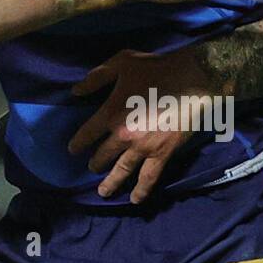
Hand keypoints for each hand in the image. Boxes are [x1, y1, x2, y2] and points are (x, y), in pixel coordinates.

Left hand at [67, 47, 211, 201]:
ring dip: (112, 182)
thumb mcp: (120, 63)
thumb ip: (96, 78)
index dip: (77, 143)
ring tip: (103, 192)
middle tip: (90, 169)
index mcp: (110, 113)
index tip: (72, 150)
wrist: (190, 79)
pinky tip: (135, 200)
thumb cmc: (155, 68)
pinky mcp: (163, 153)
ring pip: (123, 170)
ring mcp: (143, 147)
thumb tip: (75, 92)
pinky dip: (142, 190)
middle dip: (95, 163)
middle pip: (103, 155)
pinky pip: (150, 177)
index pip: (87, 134)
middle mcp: (123, 135)